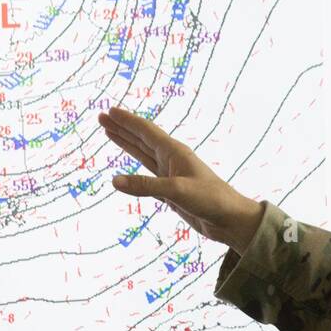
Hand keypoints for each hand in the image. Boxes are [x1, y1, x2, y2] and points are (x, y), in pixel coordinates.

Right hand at [97, 106, 262, 249]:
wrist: (229, 219)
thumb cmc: (210, 199)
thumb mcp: (177, 191)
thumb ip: (145, 186)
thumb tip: (114, 181)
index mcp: (175, 152)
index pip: (146, 131)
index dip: (127, 121)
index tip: (109, 111)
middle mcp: (171, 159)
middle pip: (141, 139)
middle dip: (121, 128)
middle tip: (101, 118)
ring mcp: (170, 174)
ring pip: (142, 154)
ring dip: (125, 143)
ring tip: (108, 132)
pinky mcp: (169, 190)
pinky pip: (145, 174)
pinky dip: (133, 168)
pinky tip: (123, 170)